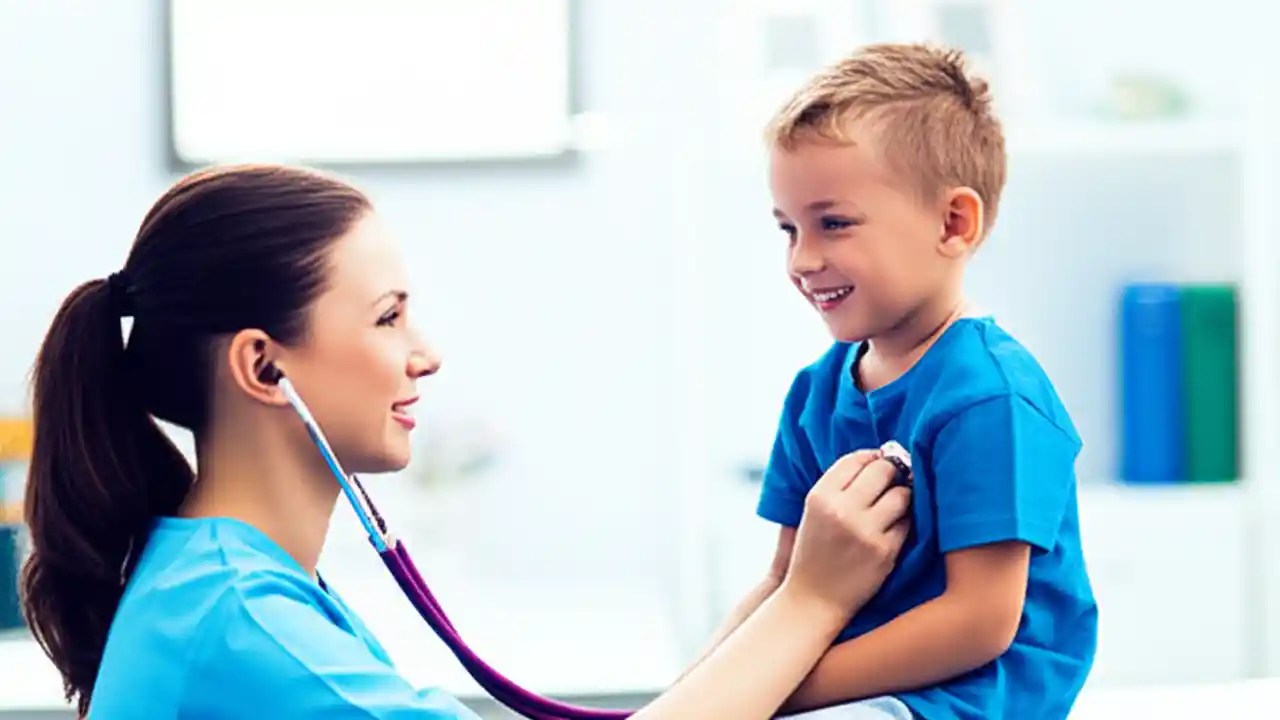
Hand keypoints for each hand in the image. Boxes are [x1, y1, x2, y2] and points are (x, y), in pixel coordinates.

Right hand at [780, 450, 911, 622]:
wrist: (812, 600)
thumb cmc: (814, 553)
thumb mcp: (813, 513)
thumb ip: (838, 486)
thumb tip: (876, 458)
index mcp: (819, 496)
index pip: (855, 459)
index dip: (871, 457)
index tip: (878, 463)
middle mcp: (841, 510)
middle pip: (882, 470)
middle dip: (891, 473)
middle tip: (891, 481)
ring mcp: (864, 531)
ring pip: (901, 494)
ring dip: (901, 498)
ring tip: (892, 507)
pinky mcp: (884, 551)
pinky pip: (907, 523)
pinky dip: (902, 524)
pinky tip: (890, 531)